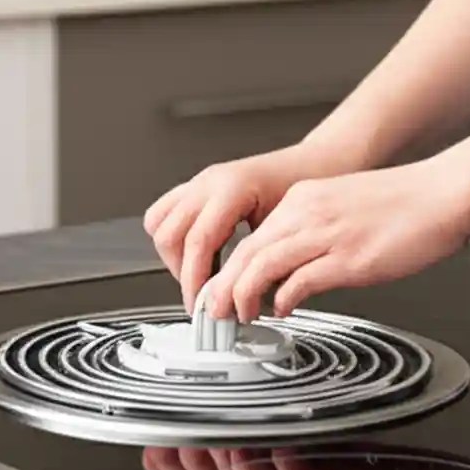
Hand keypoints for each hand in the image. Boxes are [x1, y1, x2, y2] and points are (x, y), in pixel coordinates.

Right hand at [144, 145, 355, 312]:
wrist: (310, 165)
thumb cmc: (304, 188)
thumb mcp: (284, 228)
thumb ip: (258, 261)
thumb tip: (242, 298)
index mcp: (231, 189)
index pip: (198, 242)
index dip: (195, 280)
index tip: (203, 305)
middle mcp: (209, 182)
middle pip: (170, 236)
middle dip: (181, 273)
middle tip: (201, 297)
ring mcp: (198, 182)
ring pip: (158, 224)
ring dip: (172, 257)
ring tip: (197, 277)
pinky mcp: (195, 187)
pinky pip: (163, 213)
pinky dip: (172, 239)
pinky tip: (196, 255)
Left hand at [204, 158, 469, 321]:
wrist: (442, 194)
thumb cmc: (403, 205)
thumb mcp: (341, 207)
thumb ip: (313, 234)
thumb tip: (290, 271)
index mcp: (304, 200)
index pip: (250, 238)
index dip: (228, 270)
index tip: (221, 291)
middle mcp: (308, 213)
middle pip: (245, 253)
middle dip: (223, 288)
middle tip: (214, 312)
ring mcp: (326, 235)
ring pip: (261, 266)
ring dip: (243, 297)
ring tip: (240, 316)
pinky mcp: (348, 259)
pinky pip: (299, 282)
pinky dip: (282, 300)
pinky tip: (282, 310)